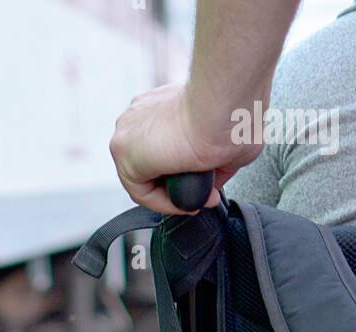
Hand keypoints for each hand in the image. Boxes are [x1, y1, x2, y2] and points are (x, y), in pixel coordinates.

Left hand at [110, 84, 262, 213]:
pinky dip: (161, 203)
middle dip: (179, 185)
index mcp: (164, 104)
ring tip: (195, 202)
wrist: (223, 106)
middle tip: (204, 195)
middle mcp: (142, 113)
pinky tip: (182, 204)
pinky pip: (139, 189)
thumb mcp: (231, 141)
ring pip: (144, 177)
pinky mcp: (122, 147)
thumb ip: (217, 162)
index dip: (187, 174)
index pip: (164, 147)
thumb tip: (214, 181)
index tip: (208, 186)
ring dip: (171, 196)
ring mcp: (128, 127)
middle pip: (152, 163)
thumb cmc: (233, 112)